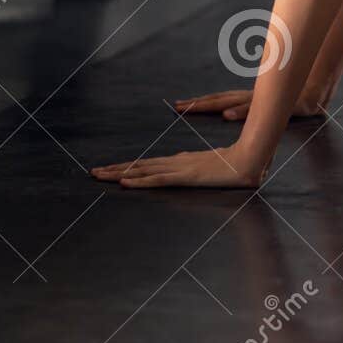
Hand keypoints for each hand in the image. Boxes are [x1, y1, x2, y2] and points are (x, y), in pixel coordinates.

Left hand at [91, 145, 263, 188]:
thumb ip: (198, 165)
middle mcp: (176, 163)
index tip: (111, 170)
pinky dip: (138, 180)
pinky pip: (156, 179)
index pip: (149, 165)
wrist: (250, 160)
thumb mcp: (214, 167)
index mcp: (182, 162)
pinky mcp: (184, 177)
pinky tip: (123, 182)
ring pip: (142, 171)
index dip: (129, 167)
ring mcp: (179, 169)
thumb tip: (184, 162)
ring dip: (118, 173)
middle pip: (140, 165)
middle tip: (93, 172)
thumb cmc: (237, 164)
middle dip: (115, 169)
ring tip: (98, 175)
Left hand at [172, 87, 331, 121]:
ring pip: (234, 102)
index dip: (199, 102)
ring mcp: (264, 100)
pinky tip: (228, 115)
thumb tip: (231, 114)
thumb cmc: (292, 99)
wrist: (317, 93)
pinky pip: (258, 109)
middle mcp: (251, 97)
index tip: (177, 105)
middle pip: (220, 99)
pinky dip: (241, 112)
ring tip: (195, 109)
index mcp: (246, 98)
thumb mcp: (268, 105)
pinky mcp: (277, 104)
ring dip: (214, 106)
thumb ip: (251, 108)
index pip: (218, 99)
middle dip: (198, 104)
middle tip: (176, 106)